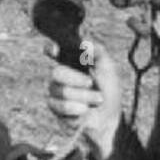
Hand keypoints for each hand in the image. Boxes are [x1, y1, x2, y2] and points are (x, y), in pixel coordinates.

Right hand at [44, 39, 122, 159]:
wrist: (109, 117)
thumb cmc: (109, 90)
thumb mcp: (108, 67)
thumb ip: (98, 51)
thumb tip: (84, 43)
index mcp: (71, 61)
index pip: (53, 51)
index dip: (50, 50)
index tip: (54, 50)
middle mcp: (60, 75)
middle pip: (56, 73)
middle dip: (76, 79)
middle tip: (91, 83)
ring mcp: (56, 91)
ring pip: (60, 91)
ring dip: (83, 96)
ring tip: (96, 100)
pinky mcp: (55, 108)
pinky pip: (59, 106)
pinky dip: (76, 108)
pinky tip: (85, 110)